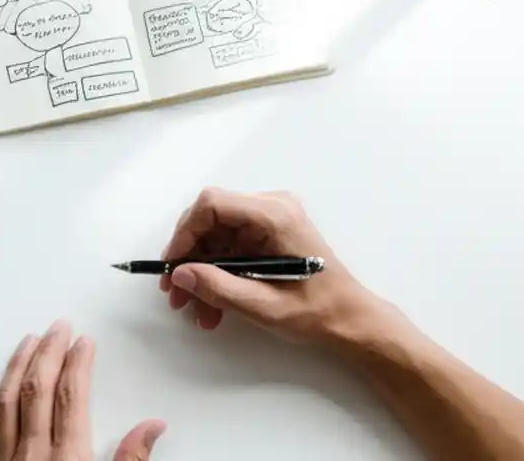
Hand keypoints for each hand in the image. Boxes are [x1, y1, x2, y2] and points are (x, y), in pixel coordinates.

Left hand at [0, 320, 165, 460]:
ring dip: (17, 368)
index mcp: (69, 459)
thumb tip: (152, 427)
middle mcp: (33, 456)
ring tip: (28, 343)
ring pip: (7, 404)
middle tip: (59, 328)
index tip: (85, 343)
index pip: (72, 397)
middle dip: (50, 352)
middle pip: (38, 390)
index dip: (79, 365)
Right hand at [160, 188, 403, 347]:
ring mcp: (268, 218)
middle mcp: (271, 207)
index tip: (173, 268)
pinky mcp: (265, 233)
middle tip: (176, 295)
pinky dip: (215, 273)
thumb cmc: (318, 312)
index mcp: (276, 216)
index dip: (185, 233)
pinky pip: (227, 246)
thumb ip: (219, 288)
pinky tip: (211, 305)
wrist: (351, 319)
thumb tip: (180, 274)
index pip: (213, 204)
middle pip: (209, 219)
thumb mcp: (265, 307)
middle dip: (188, 257)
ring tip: (194, 309)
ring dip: (199, 271)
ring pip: (214, 235)